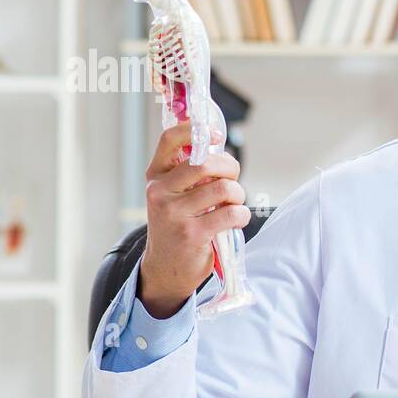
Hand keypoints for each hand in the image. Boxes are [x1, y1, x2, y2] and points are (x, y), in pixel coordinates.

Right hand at [139, 120, 249, 318]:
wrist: (167, 267)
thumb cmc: (178, 224)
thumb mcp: (173, 194)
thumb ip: (188, 172)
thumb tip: (216, 144)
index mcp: (155, 176)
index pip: (170, 139)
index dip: (197, 130)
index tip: (216, 136)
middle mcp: (159, 192)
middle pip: (206, 162)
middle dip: (231, 169)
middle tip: (232, 181)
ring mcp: (174, 213)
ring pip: (224, 188)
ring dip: (238, 195)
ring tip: (233, 204)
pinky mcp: (192, 233)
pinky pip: (232, 214)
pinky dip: (242, 215)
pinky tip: (235, 221)